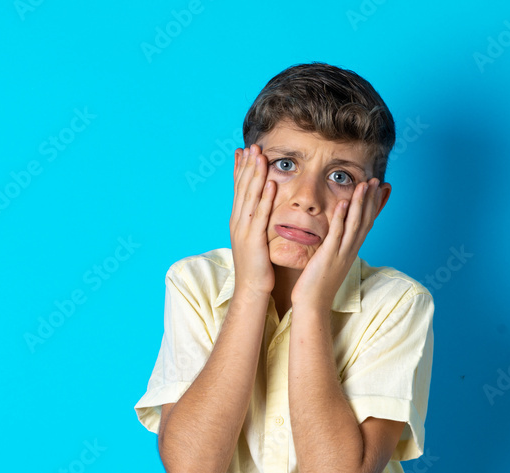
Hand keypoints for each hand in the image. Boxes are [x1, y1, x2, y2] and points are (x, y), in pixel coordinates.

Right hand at [229, 144, 276, 299]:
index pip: (238, 189)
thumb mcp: (253, 238)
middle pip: (242, 188)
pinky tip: (271, 184)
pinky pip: (261, 214)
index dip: (240, 169)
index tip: (243, 151)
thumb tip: (259, 207)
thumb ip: (256, 221)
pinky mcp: (254, 239)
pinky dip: (265, 198)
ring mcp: (244, 230)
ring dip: (255, 175)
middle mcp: (238, 221)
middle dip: (247, 165)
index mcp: (238, 220)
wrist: (251, 289)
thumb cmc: (256, 265)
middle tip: (252, 145)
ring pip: (250, 197)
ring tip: (260, 156)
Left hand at [291, 178, 384, 311]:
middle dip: (371, 199)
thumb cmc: (317, 283)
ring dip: (359, 203)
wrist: (313, 304)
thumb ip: (335, 246)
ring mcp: (341, 254)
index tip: (377, 189)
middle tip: (376, 180)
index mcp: (351, 250)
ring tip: (364, 185)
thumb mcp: (330, 261)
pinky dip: (341, 218)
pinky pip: (337, 234)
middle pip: (365, 221)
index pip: (366, 224)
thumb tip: (337, 234)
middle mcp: (350, 250)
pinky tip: (342, 202)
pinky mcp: (329, 257)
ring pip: (354, 225)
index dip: (372, 205)